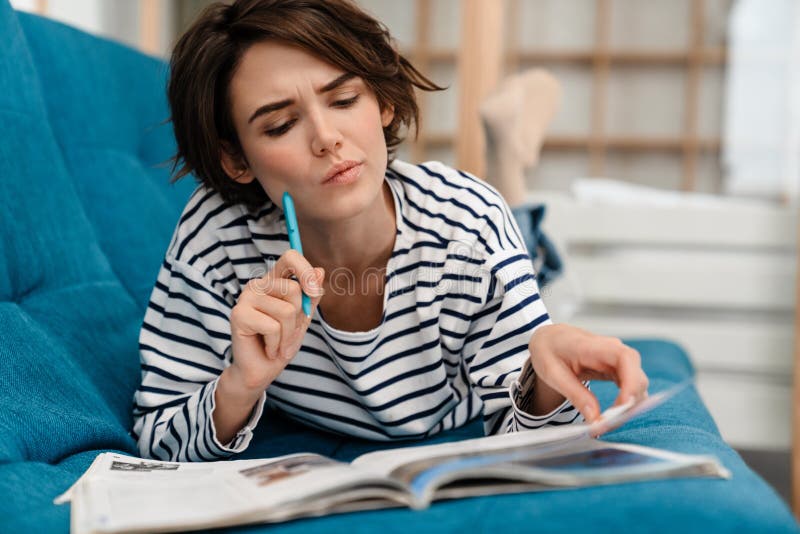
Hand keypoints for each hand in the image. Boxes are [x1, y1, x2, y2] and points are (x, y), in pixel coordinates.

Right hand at [228, 250, 324, 392]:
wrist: (260, 370)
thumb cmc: (281, 343)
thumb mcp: (303, 318)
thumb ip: (311, 296)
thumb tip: (320, 271)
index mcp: (274, 281)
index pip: (290, 257)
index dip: (305, 271)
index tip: (314, 292)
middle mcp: (258, 285)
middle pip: (295, 290)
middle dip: (298, 318)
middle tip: (287, 334)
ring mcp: (246, 298)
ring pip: (287, 311)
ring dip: (288, 336)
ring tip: (277, 344)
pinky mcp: (238, 315)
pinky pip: (273, 327)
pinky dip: (276, 344)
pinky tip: (267, 348)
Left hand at [527, 323, 648, 421]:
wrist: (550, 339)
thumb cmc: (550, 350)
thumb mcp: (553, 374)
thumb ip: (576, 395)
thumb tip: (594, 418)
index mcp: (593, 345)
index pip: (625, 359)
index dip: (631, 382)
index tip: (624, 406)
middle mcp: (613, 349)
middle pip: (636, 375)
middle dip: (629, 402)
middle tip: (608, 424)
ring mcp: (618, 359)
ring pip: (637, 384)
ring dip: (628, 405)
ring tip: (606, 422)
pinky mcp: (618, 369)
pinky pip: (630, 387)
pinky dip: (625, 402)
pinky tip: (612, 413)